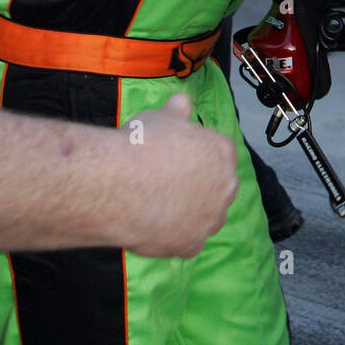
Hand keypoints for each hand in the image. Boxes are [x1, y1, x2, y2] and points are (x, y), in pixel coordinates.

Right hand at [121, 95, 238, 256]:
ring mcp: (211, 218)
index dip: (195, 159)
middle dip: (198, 187)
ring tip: (158, 206)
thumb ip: (177, 111)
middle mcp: (226, 185)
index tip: (175, 161)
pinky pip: (188, 241)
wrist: (118, 183)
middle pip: (217, 188)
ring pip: (206, 217)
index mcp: (222, 151)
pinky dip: (174, 236)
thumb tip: (183, 100)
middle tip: (166, 185)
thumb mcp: (159, 117)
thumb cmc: (140, 145)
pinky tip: (153, 226)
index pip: (218, 155)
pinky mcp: (193, 244)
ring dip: (190, 214)